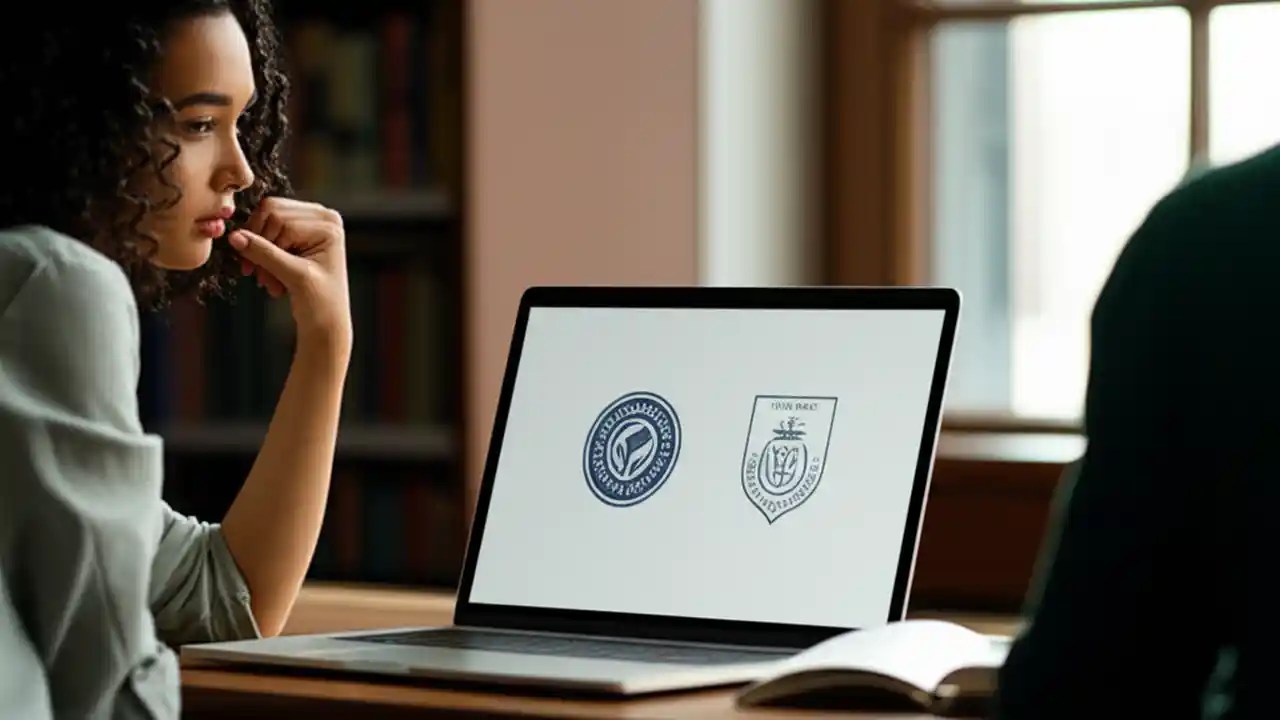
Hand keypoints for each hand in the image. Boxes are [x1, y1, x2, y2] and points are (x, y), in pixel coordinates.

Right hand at [225, 197, 351, 351]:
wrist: (326, 325)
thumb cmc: (322, 304)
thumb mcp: (294, 277)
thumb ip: (265, 254)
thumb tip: (235, 236)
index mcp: (328, 223)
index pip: (280, 217)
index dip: (264, 243)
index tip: (261, 272)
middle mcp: (321, 217)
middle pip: (271, 213)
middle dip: (261, 247)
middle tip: (261, 277)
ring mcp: (309, 224)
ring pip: (265, 223)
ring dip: (260, 256)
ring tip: (269, 282)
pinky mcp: (297, 236)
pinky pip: (266, 234)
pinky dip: (263, 258)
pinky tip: (271, 279)